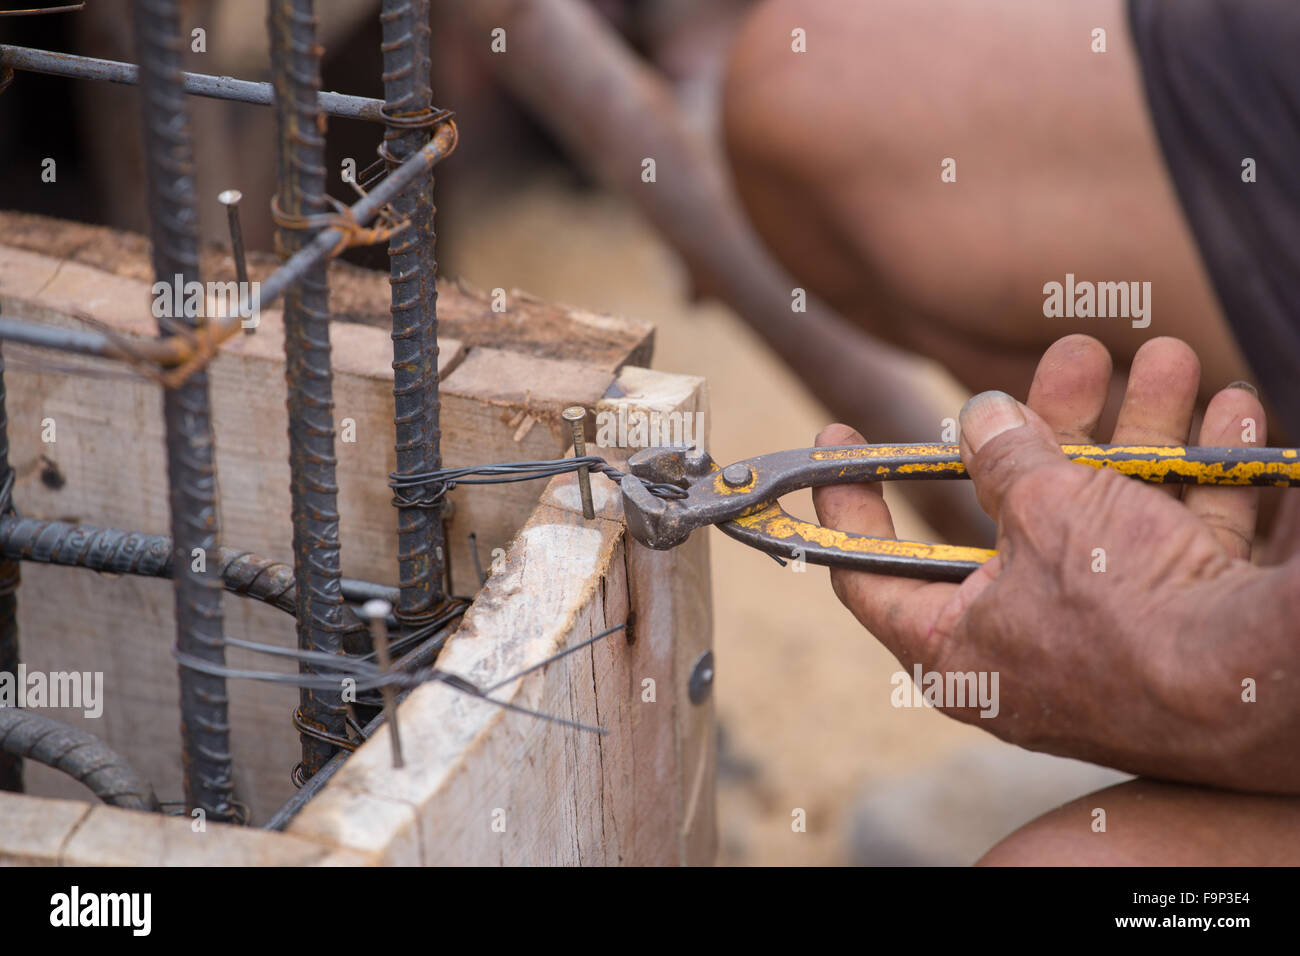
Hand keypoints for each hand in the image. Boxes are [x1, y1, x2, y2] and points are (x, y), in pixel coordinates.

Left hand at [815, 335, 1299, 791]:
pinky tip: (1228, 412)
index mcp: (958, 648)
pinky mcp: (1179, 631)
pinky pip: (1178, 544)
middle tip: (1075, 359)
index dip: (851, 502)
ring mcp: (1105, 642)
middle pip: (1017, 520)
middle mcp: (1024, 649)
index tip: (841, 439)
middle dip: (1055, 426)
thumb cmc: (1130, 612)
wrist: (1268, 683)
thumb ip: (1006, 457)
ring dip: (1146, 431)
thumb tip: (983, 419)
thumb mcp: (1048, 513)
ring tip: (1172, 360)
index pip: (874, 570)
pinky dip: (1202, 478)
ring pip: (1110, 518)